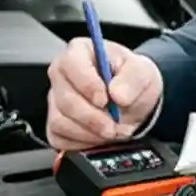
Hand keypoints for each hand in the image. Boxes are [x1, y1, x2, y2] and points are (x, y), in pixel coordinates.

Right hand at [45, 37, 162, 149]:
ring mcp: (55, 100)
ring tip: (111, 130)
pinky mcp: (54, 124)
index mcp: (78, 52)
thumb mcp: (142, 72)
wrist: (133, 100)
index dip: (87, 84)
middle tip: (113, 125)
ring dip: (89, 133)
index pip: (71, 64)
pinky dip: (82, 143)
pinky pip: (59, 138)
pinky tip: (98, 136)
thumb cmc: (131, 79)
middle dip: (93, 118)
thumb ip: (132, 78)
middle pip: (65, 99)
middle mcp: (62, 74)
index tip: (105, 99)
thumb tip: (118, 94)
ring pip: (59, 122)